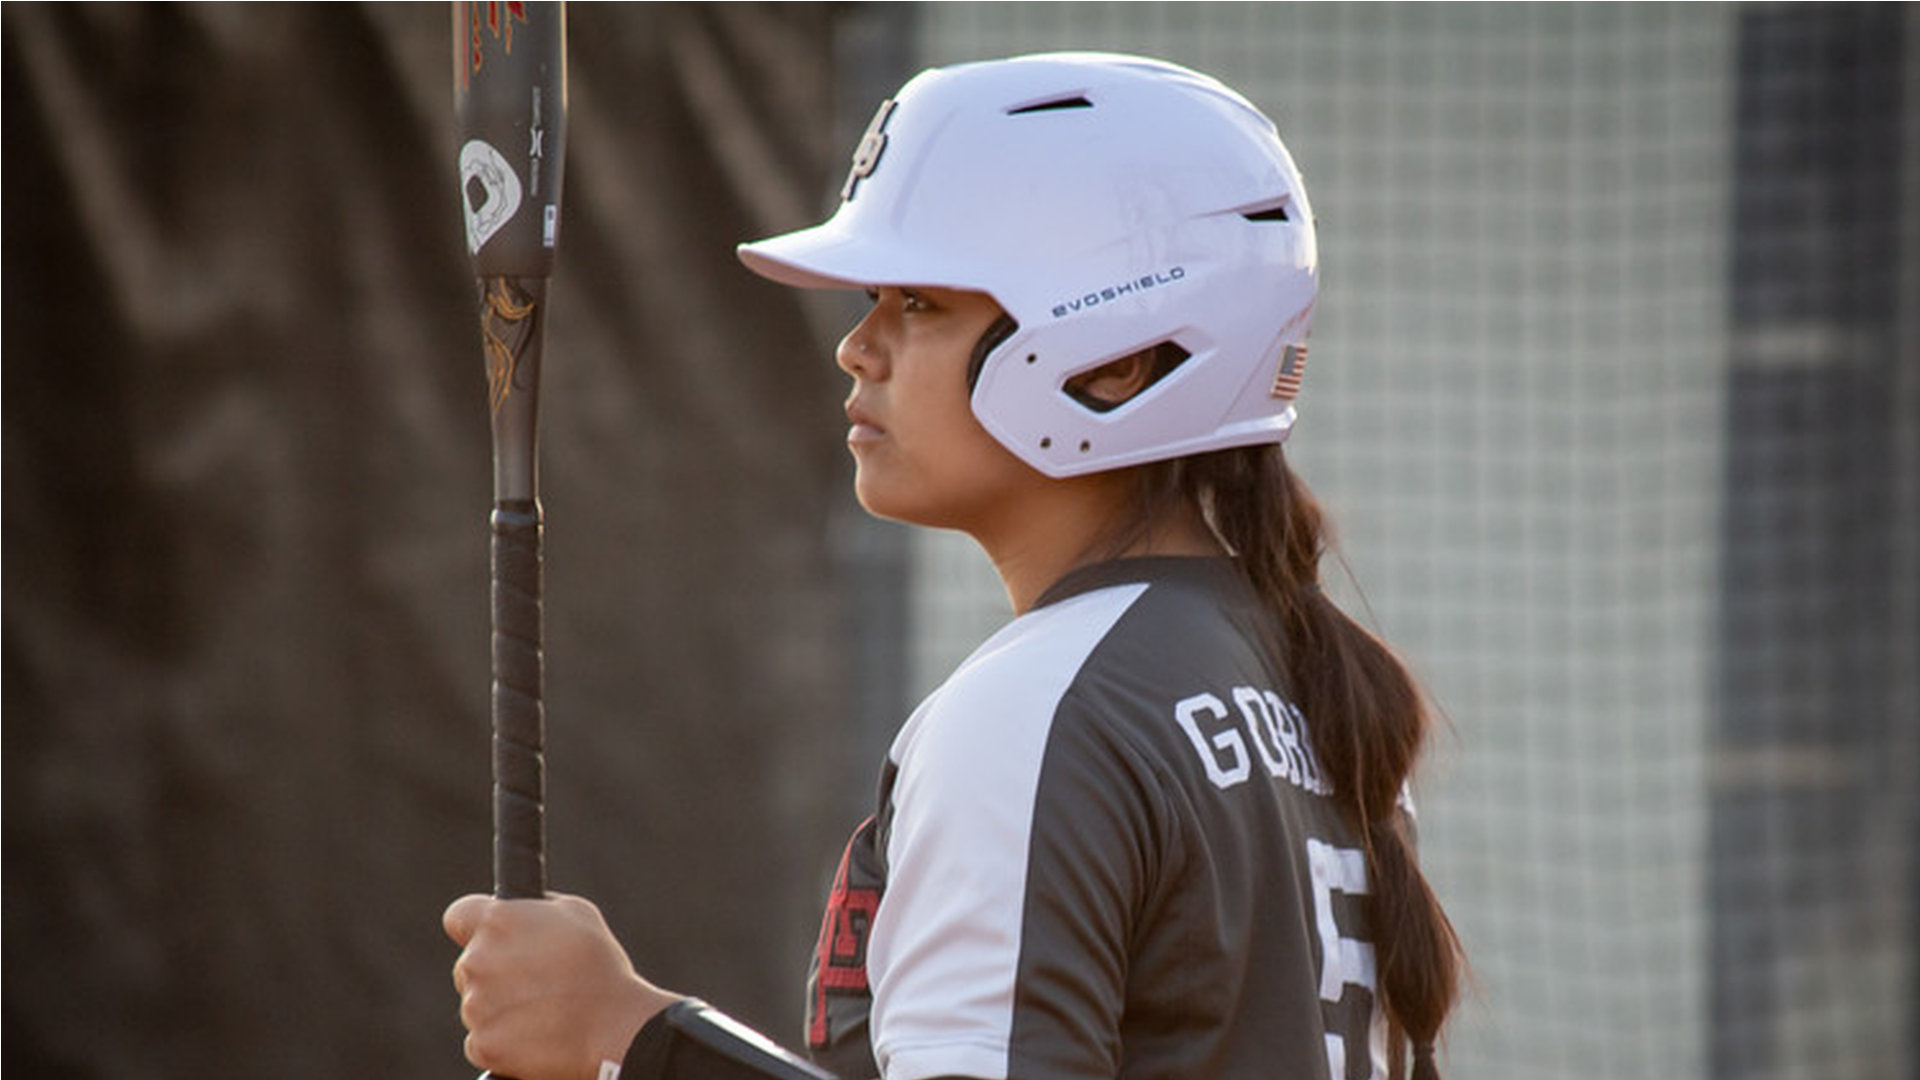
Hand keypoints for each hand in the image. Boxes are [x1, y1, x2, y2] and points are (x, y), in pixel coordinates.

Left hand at [445, 892, 682, 1079]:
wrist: (614, 1026)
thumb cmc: (601, 966)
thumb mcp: (576, 913)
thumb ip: (535, 910)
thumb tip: (520, 914)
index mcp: (498, 921)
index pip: (458, 917)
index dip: (472, 928)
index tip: (486, 938)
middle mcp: (478, 960)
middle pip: (468, 966)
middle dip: (493, 973)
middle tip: (532, 982)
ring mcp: (476, 1005)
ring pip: (476, 1004)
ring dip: (499, 1008)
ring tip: (541, 1011)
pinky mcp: (482, 1044)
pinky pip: (481, 1040)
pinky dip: (502, 1040)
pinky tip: (533, 1035)